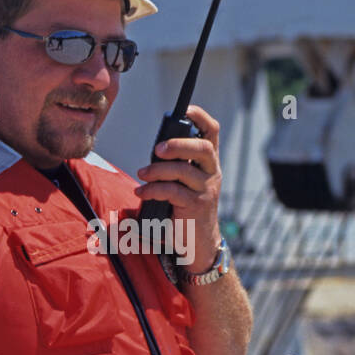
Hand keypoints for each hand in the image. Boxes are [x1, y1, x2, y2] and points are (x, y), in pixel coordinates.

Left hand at [134, 103, 222, 271]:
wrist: (197, 243)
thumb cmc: (184, 209)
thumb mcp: (181, 183)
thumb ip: (173, 166)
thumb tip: (153, 153)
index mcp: (208, 163)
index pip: (212, 132)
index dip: (200, 117)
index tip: (184, 110)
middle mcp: (212, 173)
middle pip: (203, 148)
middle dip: (178, 144)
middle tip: (157, 149)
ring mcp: (207, 190)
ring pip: (184, 171)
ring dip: (158, 170)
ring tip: (142, 174)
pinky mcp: (197, 206)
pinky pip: (173, 191)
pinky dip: (153, 189)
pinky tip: (142, 193)